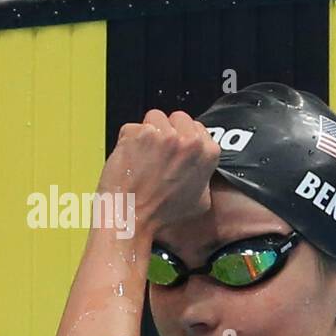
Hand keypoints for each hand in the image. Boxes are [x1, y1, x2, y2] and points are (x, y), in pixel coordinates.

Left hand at [98, 110, 218, 236]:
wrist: (131, 217)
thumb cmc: (161, 214)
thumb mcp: (200, 202)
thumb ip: (204, 178)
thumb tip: (200, 168)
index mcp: (208, 153)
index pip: (196, 127)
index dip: (182, 138)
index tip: (173, 151)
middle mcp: (189, 141)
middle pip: (177, 118)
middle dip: (167, 131)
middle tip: (157, 156)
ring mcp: (163, 135)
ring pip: (154, 118)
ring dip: (147, 133)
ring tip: (143, 158)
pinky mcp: (139, 133)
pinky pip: (131, 127)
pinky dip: (127, 140)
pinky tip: (130, 159)